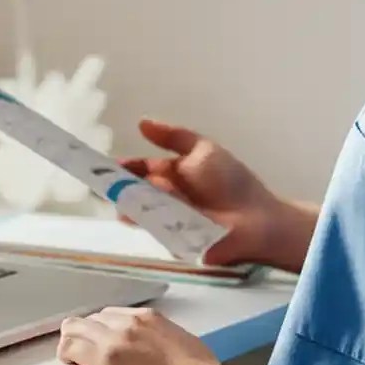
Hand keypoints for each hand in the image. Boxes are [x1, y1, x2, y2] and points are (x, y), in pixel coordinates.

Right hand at [121, 118, 308, 268]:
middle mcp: (165, 197)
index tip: (107, 165)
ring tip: (138, 192)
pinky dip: (156, 217)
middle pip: (134, 191)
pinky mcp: (172, 242)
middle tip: (107, 183)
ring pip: (142, 209)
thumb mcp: (202, 150)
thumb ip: (173, 136)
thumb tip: (142, 122)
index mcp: (171, 174)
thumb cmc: (232, 183)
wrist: (257, 218)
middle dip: (121, 186)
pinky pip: (156, 229)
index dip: (123, 167)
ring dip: (138, 200)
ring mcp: (167, 221)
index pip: (139, 169)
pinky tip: (160, 206)